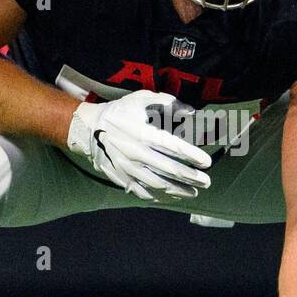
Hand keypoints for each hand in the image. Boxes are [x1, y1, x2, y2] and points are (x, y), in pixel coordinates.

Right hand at [66, 89, 211, 199]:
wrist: (89, 129)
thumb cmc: (120, 112)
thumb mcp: (142, 99)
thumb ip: (168, 103)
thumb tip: (191, 111)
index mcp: (143, 134)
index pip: (174, 148)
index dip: (192, 156)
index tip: (207, 162)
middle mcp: (137, 154)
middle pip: (170, 170)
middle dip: (191, 178)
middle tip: (206, 182)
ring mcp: (129, 169)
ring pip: (159, 185)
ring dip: (179, 191)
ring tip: (194, 192)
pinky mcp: (122, 178)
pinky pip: (143, 192)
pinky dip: (159, 197)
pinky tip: (171, 197)